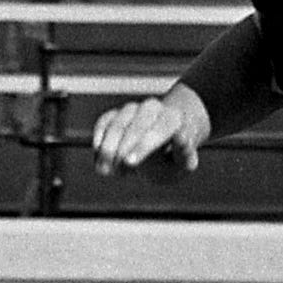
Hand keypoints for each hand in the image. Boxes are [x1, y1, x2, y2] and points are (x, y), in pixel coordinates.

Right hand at [91, 92, 210, 176]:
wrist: (164, 149)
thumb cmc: (175, 160)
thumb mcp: (184, 164)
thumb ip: (185, 152)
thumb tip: (182, 136)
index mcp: (173, 119)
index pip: (158, 130)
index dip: (142, 147)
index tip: (129, 163)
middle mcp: (153, 108)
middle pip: (134, 127)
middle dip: (121, 151)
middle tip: (111, 173)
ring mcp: (133, 109)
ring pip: (116, 125)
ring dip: (107, 149)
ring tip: (105, 172)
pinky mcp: (116, 114)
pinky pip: (103, 123)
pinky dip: (98, 142)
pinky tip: (98, 161)